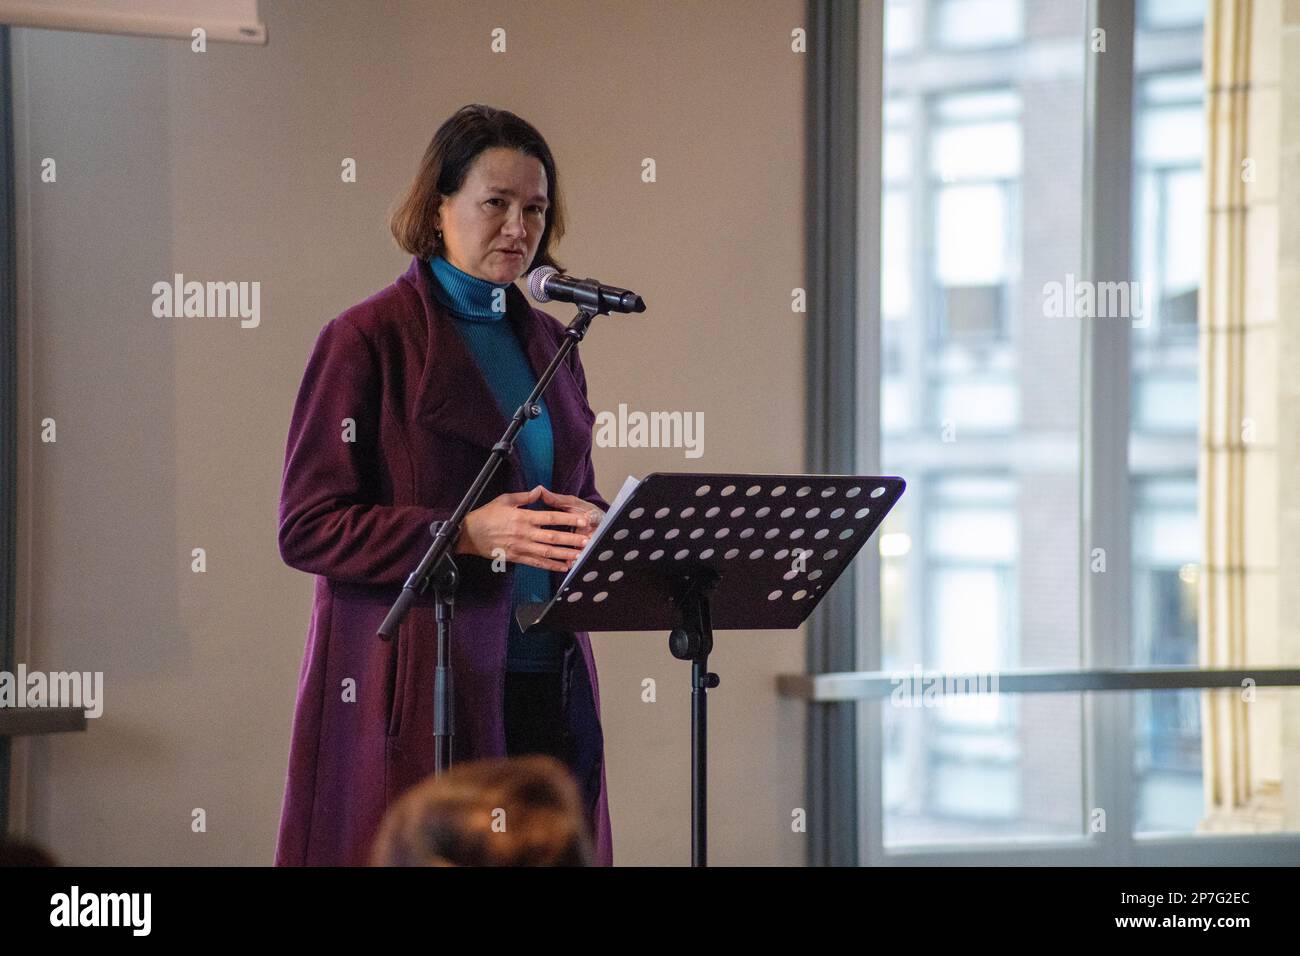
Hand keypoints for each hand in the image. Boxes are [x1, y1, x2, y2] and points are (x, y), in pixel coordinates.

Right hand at [456, 486, 593, 572]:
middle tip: (586, 540)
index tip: (581, 520)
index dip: (567, 519)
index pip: (550, 517)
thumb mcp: (504, 499)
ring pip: (547, 552)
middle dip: (571, 539)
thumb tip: (540, 490)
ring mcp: (521, 547)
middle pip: (552, 537)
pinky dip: (551, 566)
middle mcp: (524, 533)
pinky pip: (537, 563)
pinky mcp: (517, 558)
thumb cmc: (486, 515)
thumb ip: (525, 496)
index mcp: (523, 517)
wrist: (468, 534)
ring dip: (565, 555)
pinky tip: (563, 567)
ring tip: (579, 556)